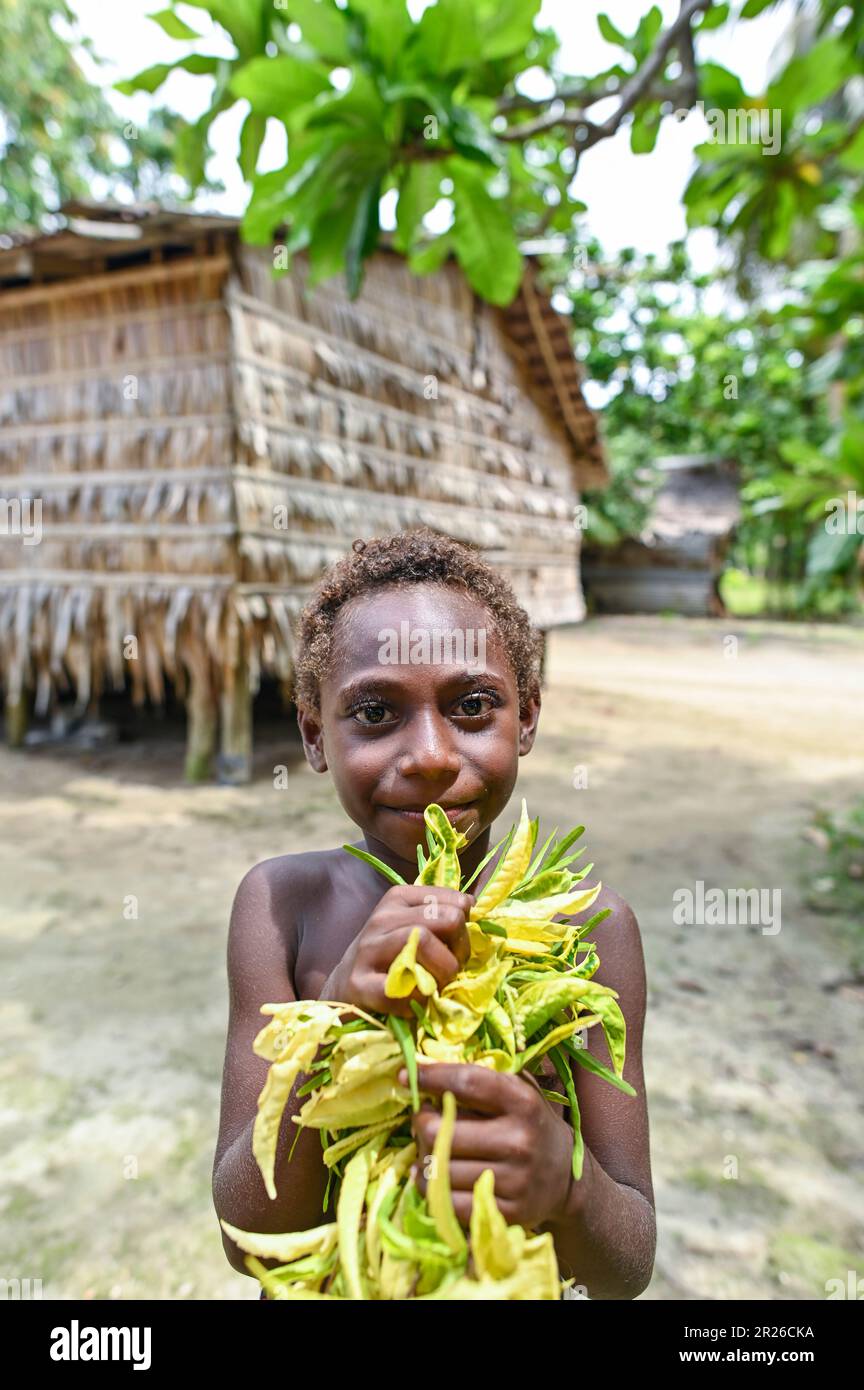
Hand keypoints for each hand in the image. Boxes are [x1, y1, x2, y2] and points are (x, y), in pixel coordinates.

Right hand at [319, 885, 473, 1018]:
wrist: (343, 989)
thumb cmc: (388, 958)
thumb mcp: (411, 926)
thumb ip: (440, 915)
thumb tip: (471, 903)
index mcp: (398, 899)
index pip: (456, 902)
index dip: (466, 928)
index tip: (455, 945)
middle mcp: (382, 918)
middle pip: (446, 919)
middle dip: (460, 949)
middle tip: (451, 969)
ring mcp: (368, 950)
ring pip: (424, 941)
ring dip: (443, 972)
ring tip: (436, 985)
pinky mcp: (359, 984)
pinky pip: (403, 987)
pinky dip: (418, 998)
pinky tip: (416, 1002)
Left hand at [398, 1061, 575, 1230]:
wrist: (566, 1177)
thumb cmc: (529, 1124)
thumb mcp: (518, 1090)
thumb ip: (483, 1076)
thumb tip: (427, 1066)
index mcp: (522, 1101)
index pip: (467, 1082)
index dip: (431, 1076)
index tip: (406, 1074)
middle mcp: (519, 1140)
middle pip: (441, 1131)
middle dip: (422, 1122)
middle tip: (423, 1119)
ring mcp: (514, 1180)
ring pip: (439, 1169)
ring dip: (423, 1157)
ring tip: (428, 1149)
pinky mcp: (507, 1212)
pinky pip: (448, 1202)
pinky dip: (430, 1189)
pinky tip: (430, 1177)